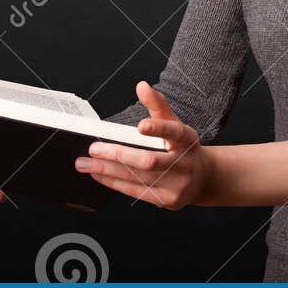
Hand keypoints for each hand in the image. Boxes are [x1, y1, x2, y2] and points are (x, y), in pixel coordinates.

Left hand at [74, 80, 208, 209]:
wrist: (202, 179)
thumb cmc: (182, 147)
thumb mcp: (175, 123)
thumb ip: (157, 104)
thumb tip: (142, 86)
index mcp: (187, 139)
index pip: (174, 131)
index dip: (158, 128)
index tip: (141, 126)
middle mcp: (185, 163)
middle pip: (149, 160)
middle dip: (118, 155)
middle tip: (93, 148)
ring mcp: (177, 185)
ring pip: (138, 178)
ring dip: (108, 170)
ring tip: (84, 163)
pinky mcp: (167, 201)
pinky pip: (136, 191)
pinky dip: (114, 182)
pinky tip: (98, 174)